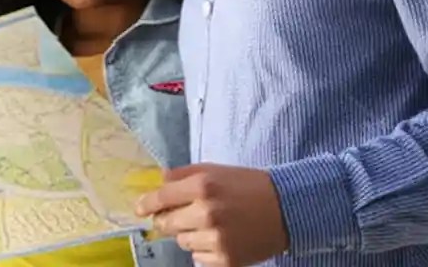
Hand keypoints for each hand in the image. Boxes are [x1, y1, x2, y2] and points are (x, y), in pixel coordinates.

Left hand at [136, 163, 288, 266]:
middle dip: (167, 220)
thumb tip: (158, 181)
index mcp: (202, 186)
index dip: (145, 204)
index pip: (160, 198)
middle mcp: (206, 213)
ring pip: (182, 241)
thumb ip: (183, 174)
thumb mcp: (215, 170)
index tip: (139, 209)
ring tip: (210, 225)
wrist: (288, 209)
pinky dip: (204, 250)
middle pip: (165, 224)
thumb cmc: (248, 186)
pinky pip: (198, 258)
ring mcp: (216, 239)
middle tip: (180, 217)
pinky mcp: (226, 259)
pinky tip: (221, 239)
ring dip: (189, 234)